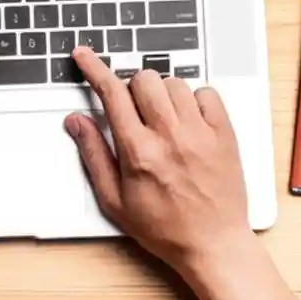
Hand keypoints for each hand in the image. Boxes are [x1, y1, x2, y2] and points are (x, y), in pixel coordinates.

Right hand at [62, 47, 249, 268]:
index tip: (85, 55)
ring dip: (162, 94)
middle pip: (144, 79)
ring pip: (174, 82)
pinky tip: (188, 122)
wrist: (213, 244)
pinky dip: (194, 99)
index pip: (112, 93)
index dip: (95, 68)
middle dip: (132, 88)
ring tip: (163, 121)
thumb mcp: (114, 200)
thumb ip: (93, 154)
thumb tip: (76, 121)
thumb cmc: (164, 228)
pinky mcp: (224, 133)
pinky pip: (206, 92)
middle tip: (135, 111)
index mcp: (139, 151)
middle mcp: (170, 136)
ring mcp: (201, 132)